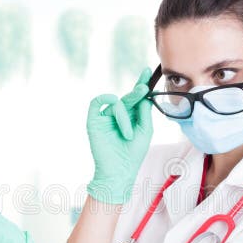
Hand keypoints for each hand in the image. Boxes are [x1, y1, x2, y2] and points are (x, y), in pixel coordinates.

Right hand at [86, 67, 153, 203]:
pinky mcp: (94, 121)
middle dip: (137, 92)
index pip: (137, 97)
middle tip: (143, 88)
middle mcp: (119, 114)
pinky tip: (114, 103)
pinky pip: (97, 102)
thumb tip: (144, 95)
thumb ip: (144, 112)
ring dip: (124, 117)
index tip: (148, 71)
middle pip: (128, 97)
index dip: (141, 84)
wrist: (119, 171)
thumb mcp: (145, 131)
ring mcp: (106, 117)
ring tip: (128, 135)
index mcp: (132, 116)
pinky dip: (105, 99)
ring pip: (117, 103)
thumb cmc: (133, 154)